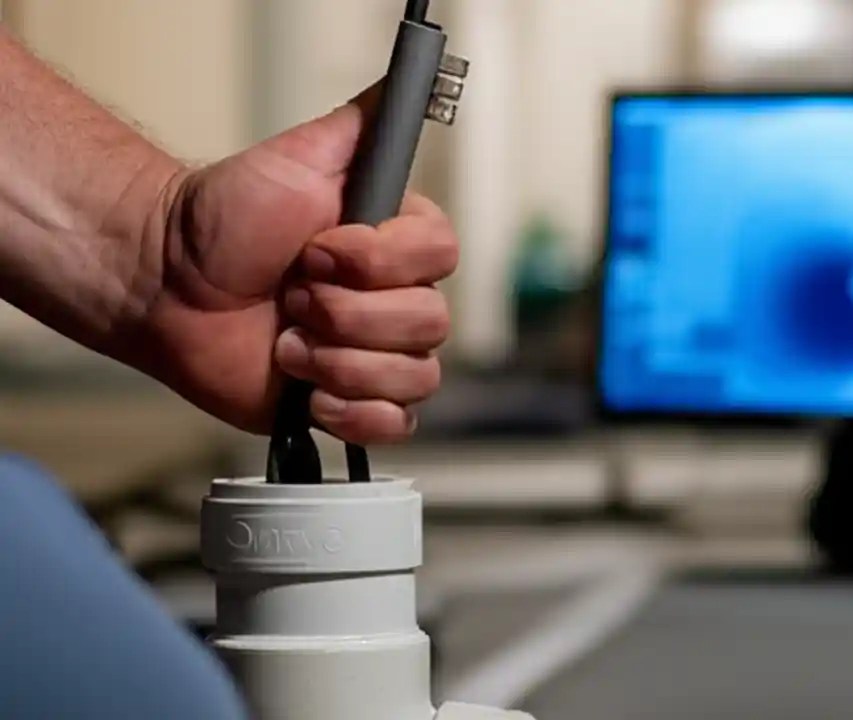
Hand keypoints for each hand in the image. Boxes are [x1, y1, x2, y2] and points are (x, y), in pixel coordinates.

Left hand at [137, 91, 456, 443]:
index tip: (318, 250)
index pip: (441, 258)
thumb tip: (406, 89)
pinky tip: (311, 392)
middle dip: (347, 315)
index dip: (379, 263)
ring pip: (414, 377)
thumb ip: (363, 126)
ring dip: (340, 363)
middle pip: (430, 324)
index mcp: (395, 246)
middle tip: (290, 295)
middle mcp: (395, 300)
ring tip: (286, 343)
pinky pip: (395, 425)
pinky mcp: (348, 403)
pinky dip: (356, 413)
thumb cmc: (221, 218)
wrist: (164, 282)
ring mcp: (374, 356)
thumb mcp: (299, 156)